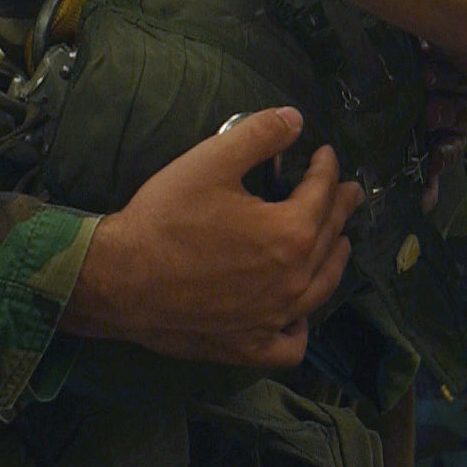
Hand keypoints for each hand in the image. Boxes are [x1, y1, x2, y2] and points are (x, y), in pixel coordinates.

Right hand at [62, 107, 362, 366]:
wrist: (119, 279)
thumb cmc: (165, 218)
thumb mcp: (210, 161)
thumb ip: (259, 135)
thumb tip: (296, 118)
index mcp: (290, 233)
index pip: (321, 193)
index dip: (326, 167)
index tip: (325, 154)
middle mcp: (293, 280)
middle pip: (330, 238)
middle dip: (340, 207)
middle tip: (347, 191)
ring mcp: (274, 319)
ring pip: (322, 289)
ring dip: (335, 260)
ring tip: (338, 243)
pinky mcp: (250, 347)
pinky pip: (292, 344)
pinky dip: (301, 328)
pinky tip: (297, 314)